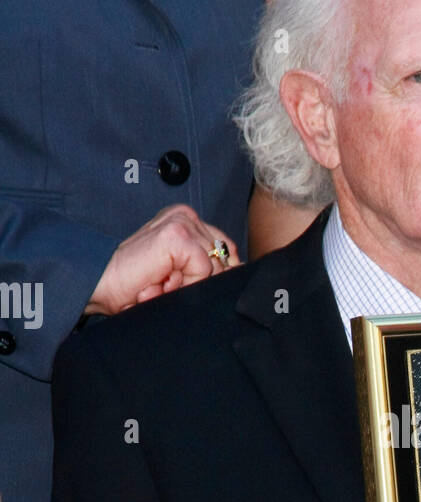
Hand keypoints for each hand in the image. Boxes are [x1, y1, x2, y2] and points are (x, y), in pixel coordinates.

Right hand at [86, 205, 239, 314]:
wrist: (99, 284)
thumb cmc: (133, 284)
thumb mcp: (178, 275)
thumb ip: (207, 267)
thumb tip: (239, 271)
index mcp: (187, 221)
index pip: (226, 249)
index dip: (212, 275)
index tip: (176, 282)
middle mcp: (187, 216)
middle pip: (225, 260)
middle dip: (198, 282)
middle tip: (162, 283)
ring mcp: (183, 222)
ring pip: (215, 267)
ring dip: (187, 285)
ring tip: (159, 282)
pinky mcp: (178, 235)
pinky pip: (204, 270)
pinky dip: (183, 285)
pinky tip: (159, 282)